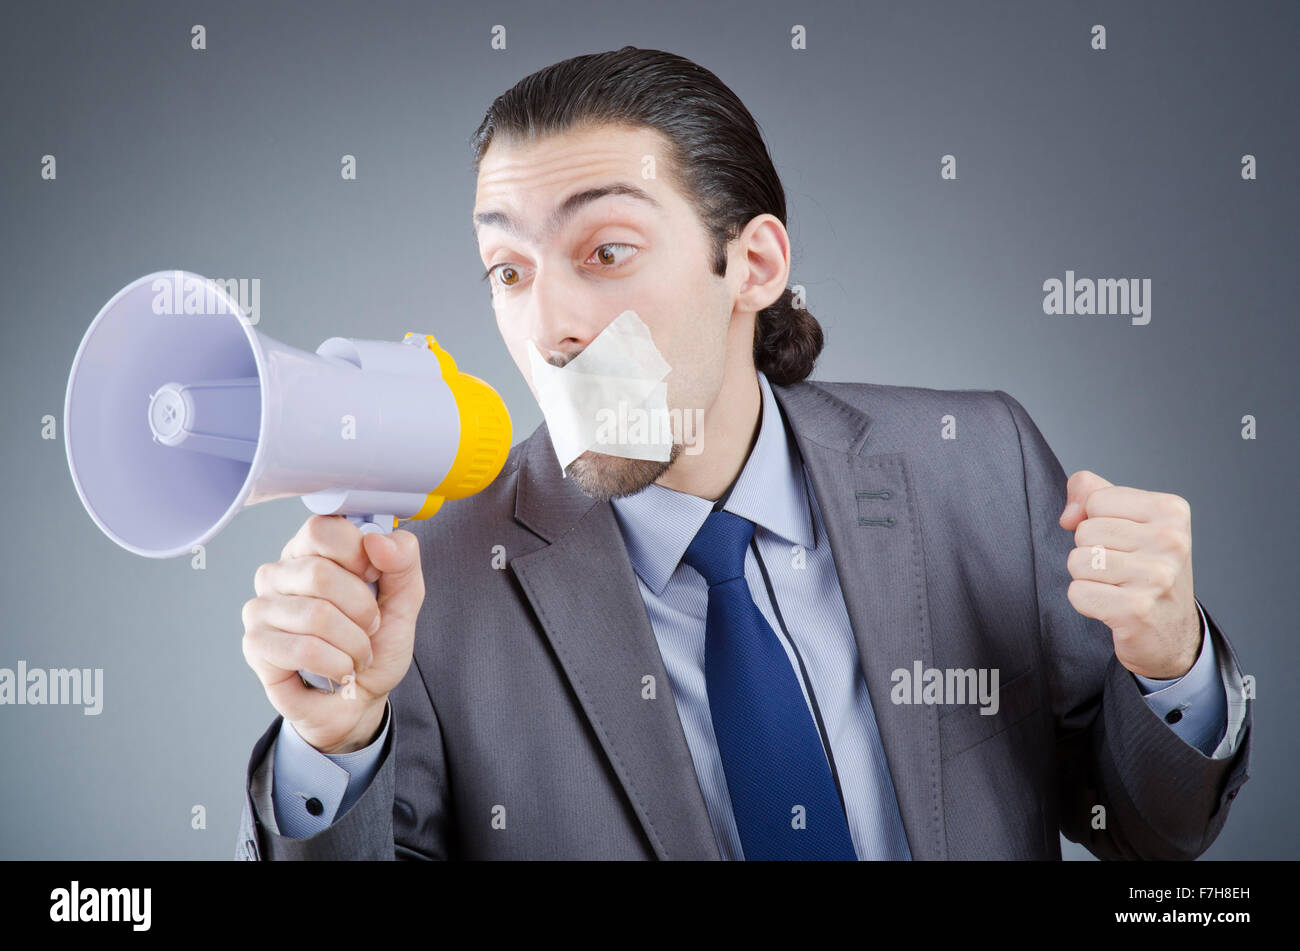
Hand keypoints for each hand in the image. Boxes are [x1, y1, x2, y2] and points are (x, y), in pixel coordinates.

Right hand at [241, 515, 424, 753]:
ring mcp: (261, 608)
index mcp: (312, 550)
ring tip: (357, 653)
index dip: (358, 554)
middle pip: (320, 574)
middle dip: (362, 609)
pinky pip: (304, 649)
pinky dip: (337, 664)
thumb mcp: (405, 598)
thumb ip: (402, 560)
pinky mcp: (256, 644)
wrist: (360, 699)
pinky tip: (339, 669)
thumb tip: (378, 539)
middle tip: (370, 626)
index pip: (323, 528)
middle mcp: (279, 573)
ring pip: (316, 615)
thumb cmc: (375, 643)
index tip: (373, 578)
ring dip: (354, 643)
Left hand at [1059, 470, 1201, 679]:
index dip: (1097, 521)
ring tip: (1116, 587)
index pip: (1096, 499)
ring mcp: (1156, 577)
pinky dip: (1085, 602)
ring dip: (1086, 578)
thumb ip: (1090, 492)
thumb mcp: (1128, 519)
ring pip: (1077, 561)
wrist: (1173, 633)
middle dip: (1090, 551)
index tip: (1125, 542)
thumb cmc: (1146, 569)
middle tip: (1121, 569)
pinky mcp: (1135, 610)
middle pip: (1085, 531)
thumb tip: (1068, 515)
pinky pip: (1077, 593)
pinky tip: (1112, 607)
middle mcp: (1170, 541)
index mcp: (1172, 511)